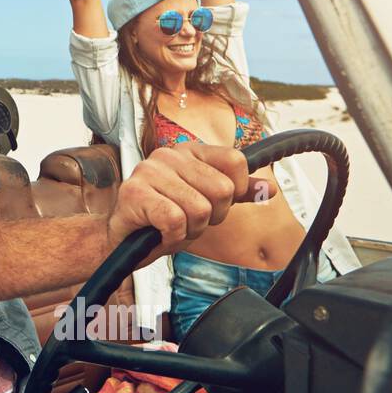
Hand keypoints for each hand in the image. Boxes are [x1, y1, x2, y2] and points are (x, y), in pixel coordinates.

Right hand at [106, 144, 274, 256]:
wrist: (123, 241)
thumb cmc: (162, 220)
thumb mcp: (207, 204)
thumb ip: (237, 194)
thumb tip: (268, 188)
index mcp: (189, 151)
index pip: (235, 161)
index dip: (234, 192)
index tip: (214, 204)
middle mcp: (169, 155)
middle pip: (223, 190)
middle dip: (211, 217)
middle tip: (188, 220)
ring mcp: (149, 171)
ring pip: (200, 209)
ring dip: (190, 230)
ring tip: (171, 227)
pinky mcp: (134, 193)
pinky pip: (175, 221)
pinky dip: (172, 236)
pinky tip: (160, 233)